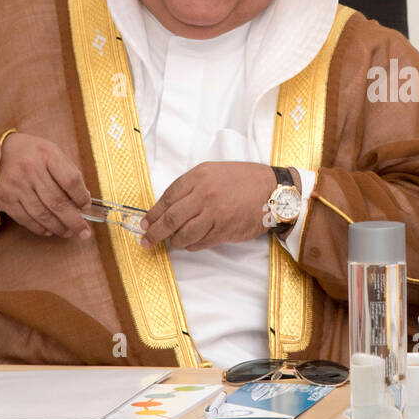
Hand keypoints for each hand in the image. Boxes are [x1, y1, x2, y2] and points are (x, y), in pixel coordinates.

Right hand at [0, 132, 91, 237]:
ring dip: (58, 227)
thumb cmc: (33, 153)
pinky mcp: (3, 197)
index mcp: (47, 154)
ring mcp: (15, 185)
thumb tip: (83, 201)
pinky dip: (39, 228)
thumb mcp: (53, 153)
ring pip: (41, 214)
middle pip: (57, 201)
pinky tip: (49, 231)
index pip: (70, 180)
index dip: (81, 197)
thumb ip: (68, 173)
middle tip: (84, 232)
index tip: (86, 207)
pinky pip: (24, 218)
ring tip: (68, 233)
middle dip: (74, 221)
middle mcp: (30, 169)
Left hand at [140, 162, 276, 250]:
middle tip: (146, 241)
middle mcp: (204, 194)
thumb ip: (192, 187)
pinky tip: (191, 243)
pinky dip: (192, 245)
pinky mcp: (224, 230)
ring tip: (173, 242)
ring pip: (184, 234)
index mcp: (199, 176)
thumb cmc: (244, 180)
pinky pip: (200, 243)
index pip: (168, 198)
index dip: (153, 213)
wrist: (274, 190)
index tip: (145, 223)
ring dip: (175, 241)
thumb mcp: (214, 172)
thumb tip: (169, 207)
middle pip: (171, 219)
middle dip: (155, 233)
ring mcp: (215, 214)